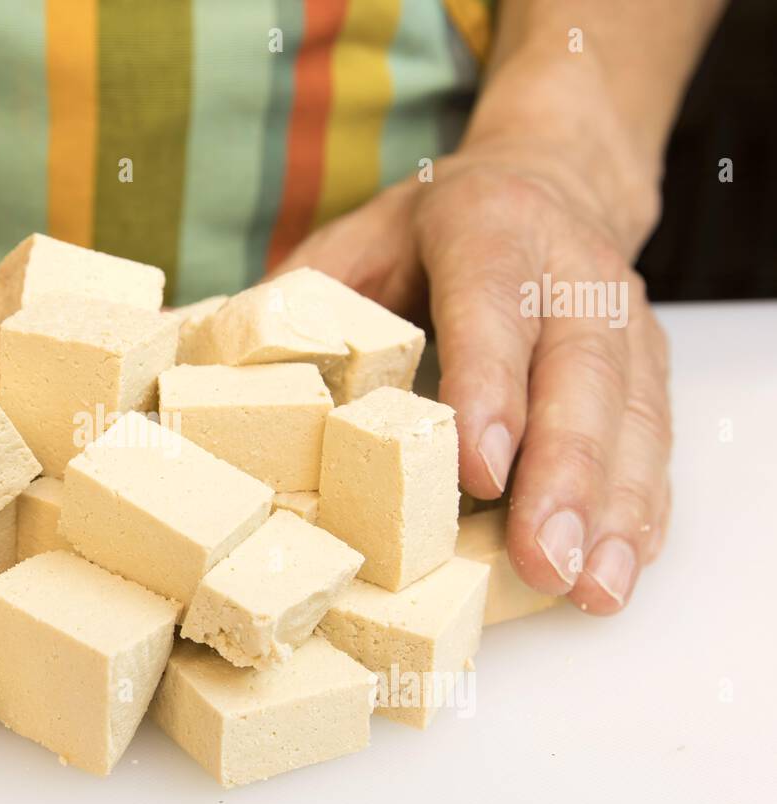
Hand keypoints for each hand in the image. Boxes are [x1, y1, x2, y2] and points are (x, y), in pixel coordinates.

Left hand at [275, 142, 670, 614]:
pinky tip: (620, 568)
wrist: (546, 182)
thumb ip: (288, 300)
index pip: (492, 307)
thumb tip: (179, 349)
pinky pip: (656, 439)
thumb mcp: (351, 243)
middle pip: (579, 373)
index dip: (490, 386)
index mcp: (487, 229)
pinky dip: (643, 509)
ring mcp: (621, 318)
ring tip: (591, 588)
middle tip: (544, 557)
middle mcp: (569, 271)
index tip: (480, 469)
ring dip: (614, 508)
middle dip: (565, 474)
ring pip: (631, 415)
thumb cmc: (426, 233)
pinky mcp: (647, 363)